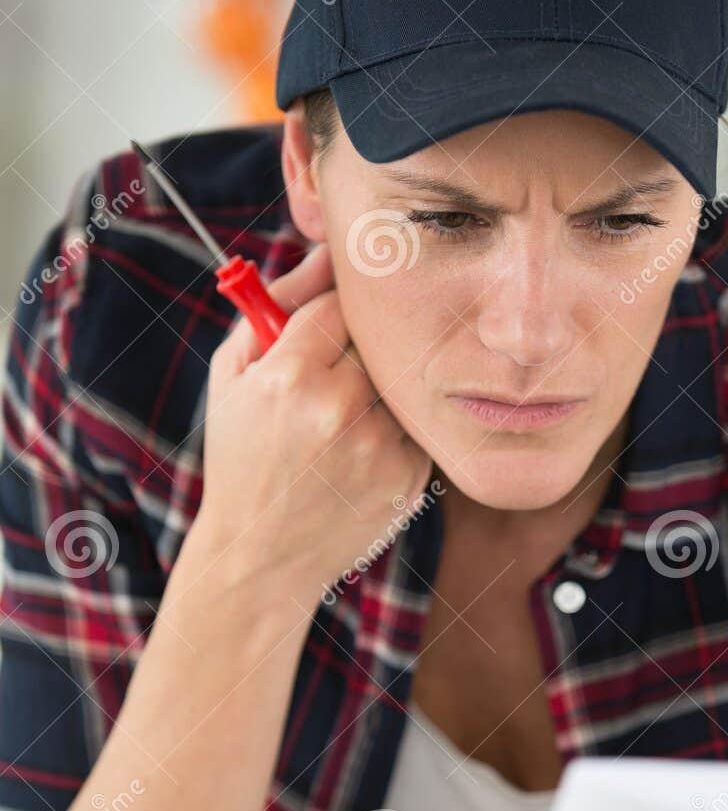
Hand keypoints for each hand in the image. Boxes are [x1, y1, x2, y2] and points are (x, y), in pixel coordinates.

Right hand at [200, 243, 431, 605]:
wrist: (261, 556)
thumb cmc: (241, 458)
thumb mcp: (232, 377)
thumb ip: (271, 306)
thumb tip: (322, 254)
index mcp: (289, 376)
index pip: (339, 304)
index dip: (333, 311)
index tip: (327, 323)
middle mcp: (339, 408)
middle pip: (374, 339)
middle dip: (355, 348)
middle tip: (333, 373)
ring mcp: (379, 446)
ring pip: (398, 381)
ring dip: (376, 389)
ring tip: (340, 421)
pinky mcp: (409, 477)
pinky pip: (413, 424)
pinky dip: (393, 429)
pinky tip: (358, 454)